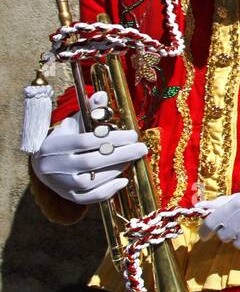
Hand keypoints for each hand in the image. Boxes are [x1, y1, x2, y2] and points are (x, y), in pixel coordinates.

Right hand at [30, 93, 147, 204]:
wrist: (45, 165)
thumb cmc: (66, 140)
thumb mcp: (74, 124)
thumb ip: (89, 111)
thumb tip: (102, 94)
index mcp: (53, 145)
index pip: (85, 141)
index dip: (111, 138)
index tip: (133, 135)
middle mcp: (53, 166)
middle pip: (90, 161)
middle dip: (120, 154)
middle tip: (141, 148)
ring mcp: (60, 184)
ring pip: (91, 181)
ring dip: (116, 170)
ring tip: (132, 160)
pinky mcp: (69, 197)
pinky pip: (90, 197)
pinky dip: (108, 190)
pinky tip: (123, 180)